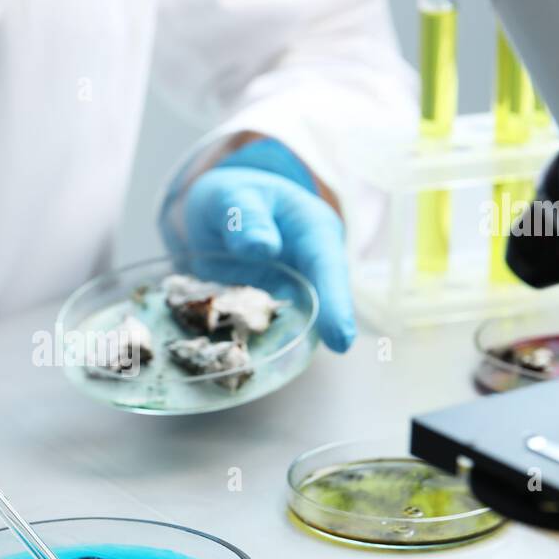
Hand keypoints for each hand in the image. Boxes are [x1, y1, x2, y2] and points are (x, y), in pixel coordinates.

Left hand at [175, 138, 355, 351]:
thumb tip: (262, 247)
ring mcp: (296, 287)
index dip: (337, 302)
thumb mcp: (231, 197)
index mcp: (312, 229)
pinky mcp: (274, 305)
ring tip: (286, 362)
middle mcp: (312, 262)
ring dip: (294, 339)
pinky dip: (265, 341)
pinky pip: (273, 325)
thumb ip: (245, 218)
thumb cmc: (230, 198)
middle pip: (326, 296)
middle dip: (330, 324)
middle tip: (336, 349)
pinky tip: (253, 360)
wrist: (217, 211)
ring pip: (302, 317)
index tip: (341, 336)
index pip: (329, 266)